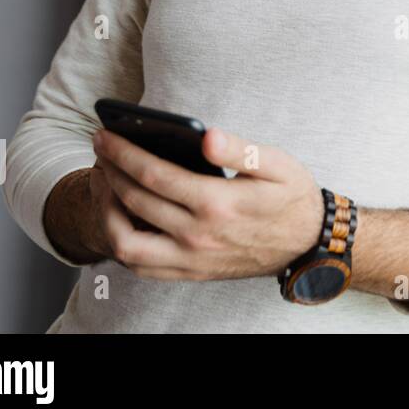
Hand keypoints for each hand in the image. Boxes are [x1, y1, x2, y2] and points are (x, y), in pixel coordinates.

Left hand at [91, 126, 324, 281]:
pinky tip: (121, 218)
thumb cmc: (293, 198)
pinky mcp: (191, 272)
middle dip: (109, 171)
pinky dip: (121, 243)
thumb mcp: (279, 165)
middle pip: (134, 201)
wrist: (308, 244)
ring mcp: (192, 258)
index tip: (105, 135)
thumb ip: (242, 150)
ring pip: (126, 243)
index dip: (123, 152)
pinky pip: (141, 266)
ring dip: (105, 212)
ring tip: (103, 184)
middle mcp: (198, 235)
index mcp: (217, 203)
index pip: (153, 174)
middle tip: (99, 149)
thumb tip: (209, 136)